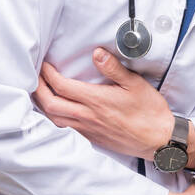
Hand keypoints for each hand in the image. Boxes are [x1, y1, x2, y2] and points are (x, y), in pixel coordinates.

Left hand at [33, 48, 172, 159]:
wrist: (159, 141)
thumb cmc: (150, 112)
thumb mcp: (135, 85)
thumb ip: (114, 68)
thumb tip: (96, 53)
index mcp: (96, 101)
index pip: (61, 86)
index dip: (47, 73)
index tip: (44, 64)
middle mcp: (87, 117)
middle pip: (50, 104)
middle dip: (37, 89)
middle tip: (35, 76)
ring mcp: (88, 130)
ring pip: (54, 118)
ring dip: (43, 104)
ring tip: (40, 91)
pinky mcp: (91, 138)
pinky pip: (65, 127)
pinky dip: (55, 116)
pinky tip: (57, 109)